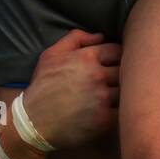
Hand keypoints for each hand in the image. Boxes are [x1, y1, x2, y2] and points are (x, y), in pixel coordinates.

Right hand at [18, 30, 120, 150]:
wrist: (33, 122)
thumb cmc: (42, 86)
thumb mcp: (51, 54)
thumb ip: (76, 38)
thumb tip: (101, 36)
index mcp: (87, 57)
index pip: (117, 51)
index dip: (116, 57)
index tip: (113, 64)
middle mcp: (98, 75)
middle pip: (124, 69)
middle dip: (121, 73)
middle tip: (114, 80)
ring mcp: (102, 98)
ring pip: (126, 89)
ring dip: (122, 92)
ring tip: (116, 95)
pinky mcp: (105, 119)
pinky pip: (123, 110)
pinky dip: (121, 110)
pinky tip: (113, 110)